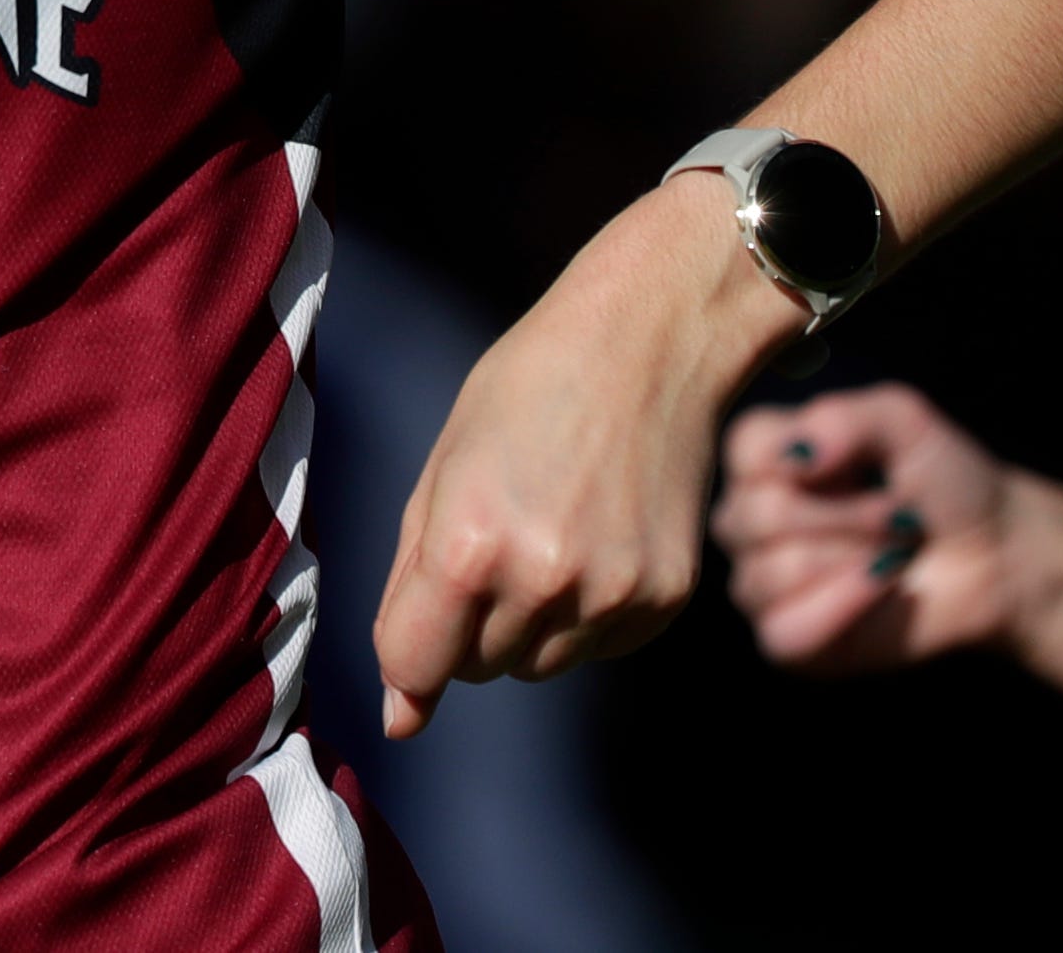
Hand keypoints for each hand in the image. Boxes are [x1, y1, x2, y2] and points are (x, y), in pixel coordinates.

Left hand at [370, 169, 793, 735]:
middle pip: (475, 668)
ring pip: (535, 666)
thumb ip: (408, 594)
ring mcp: (612, 596)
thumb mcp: (441, 472)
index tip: (420, 612)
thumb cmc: (526, 391)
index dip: (408, 646)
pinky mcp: (664, 601)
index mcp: (469, 545)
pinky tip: (597, 533)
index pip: (414, 665)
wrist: (649, 341)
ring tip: (550, 524)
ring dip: (527, 620)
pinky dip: (586, 612)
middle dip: (469, 620)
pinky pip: (597, 648)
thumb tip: (398, 722)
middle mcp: (543, 582)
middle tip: (499, 527)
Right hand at [715, 383, 1027, 670]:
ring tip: (891, 554)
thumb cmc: (944, 479)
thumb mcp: (902, 419)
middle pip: (757, 517)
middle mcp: (749, 519)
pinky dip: (842, 608)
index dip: (816, 458)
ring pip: (771, 576)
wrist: (993, 553)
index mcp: (766, 457)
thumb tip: (794, 460)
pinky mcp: (789, 642)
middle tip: (898, 516)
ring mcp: (762, 583)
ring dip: (852, 560)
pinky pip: (786, 633)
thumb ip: (840, 417)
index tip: (867, 465)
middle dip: (847, 516)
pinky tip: (880, 588)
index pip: (747, 450)